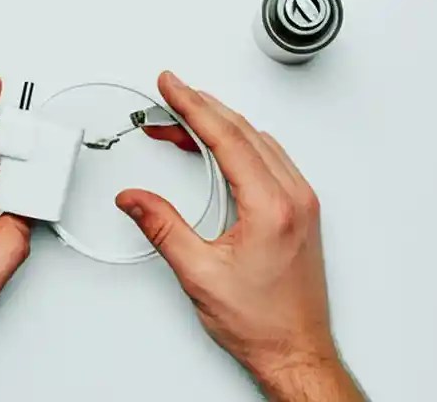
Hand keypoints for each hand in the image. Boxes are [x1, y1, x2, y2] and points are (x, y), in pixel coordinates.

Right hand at [116, 72, 362, 401]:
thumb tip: (134, 198)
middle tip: (168, 97)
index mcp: (272, 207)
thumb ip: (162, 227)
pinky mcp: (302, 212)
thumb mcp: (199, 274)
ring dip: (222, 125)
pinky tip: (221, 147)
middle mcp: (294, 198)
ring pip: (259, 142)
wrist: (296, 352)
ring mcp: (302, 204)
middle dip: (201, 109)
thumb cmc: (262, 323)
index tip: (171, 85)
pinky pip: (271, 159)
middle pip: (243, 132)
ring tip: (185, 121)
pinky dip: (241, 144)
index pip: (227, 137)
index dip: (193, 105)